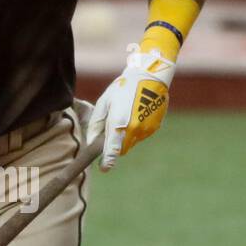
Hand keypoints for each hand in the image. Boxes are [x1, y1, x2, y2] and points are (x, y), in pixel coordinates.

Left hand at [86, 44, 175, 170]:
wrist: (150, 77)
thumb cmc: (122, 87)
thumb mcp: (104, 102)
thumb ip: (96, 124)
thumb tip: (91, 142)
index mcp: (119, 122)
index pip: (112, 149)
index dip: (107, 161)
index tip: (104, 168)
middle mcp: (134, 129)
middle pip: (122, 148)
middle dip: (116, 144)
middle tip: (113, 125)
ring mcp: (146, 129)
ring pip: (132, 141)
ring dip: (126, 135)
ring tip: (127, 113)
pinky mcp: (154, 128)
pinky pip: (141, 135)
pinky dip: (136, 130)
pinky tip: (137, 112)